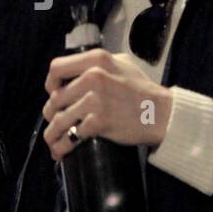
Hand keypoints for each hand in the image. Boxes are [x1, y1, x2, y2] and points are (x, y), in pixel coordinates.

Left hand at [42, 49, 172, 160]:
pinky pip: (71, 136)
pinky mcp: (99, 122)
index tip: (54, 93)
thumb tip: (74, 74)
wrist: (161, 113)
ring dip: (52, 134)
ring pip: (59, 119)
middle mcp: (93, 76)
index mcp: (96, 59)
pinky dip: (63, 146)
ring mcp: (95, 100)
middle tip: (56, 122)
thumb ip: (98, 64)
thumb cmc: (142, 89)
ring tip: (52, 141)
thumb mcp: (121, 63)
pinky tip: (61, 152)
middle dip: (52, 113)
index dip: (50, 83)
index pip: (57, 68)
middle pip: (55, 98)